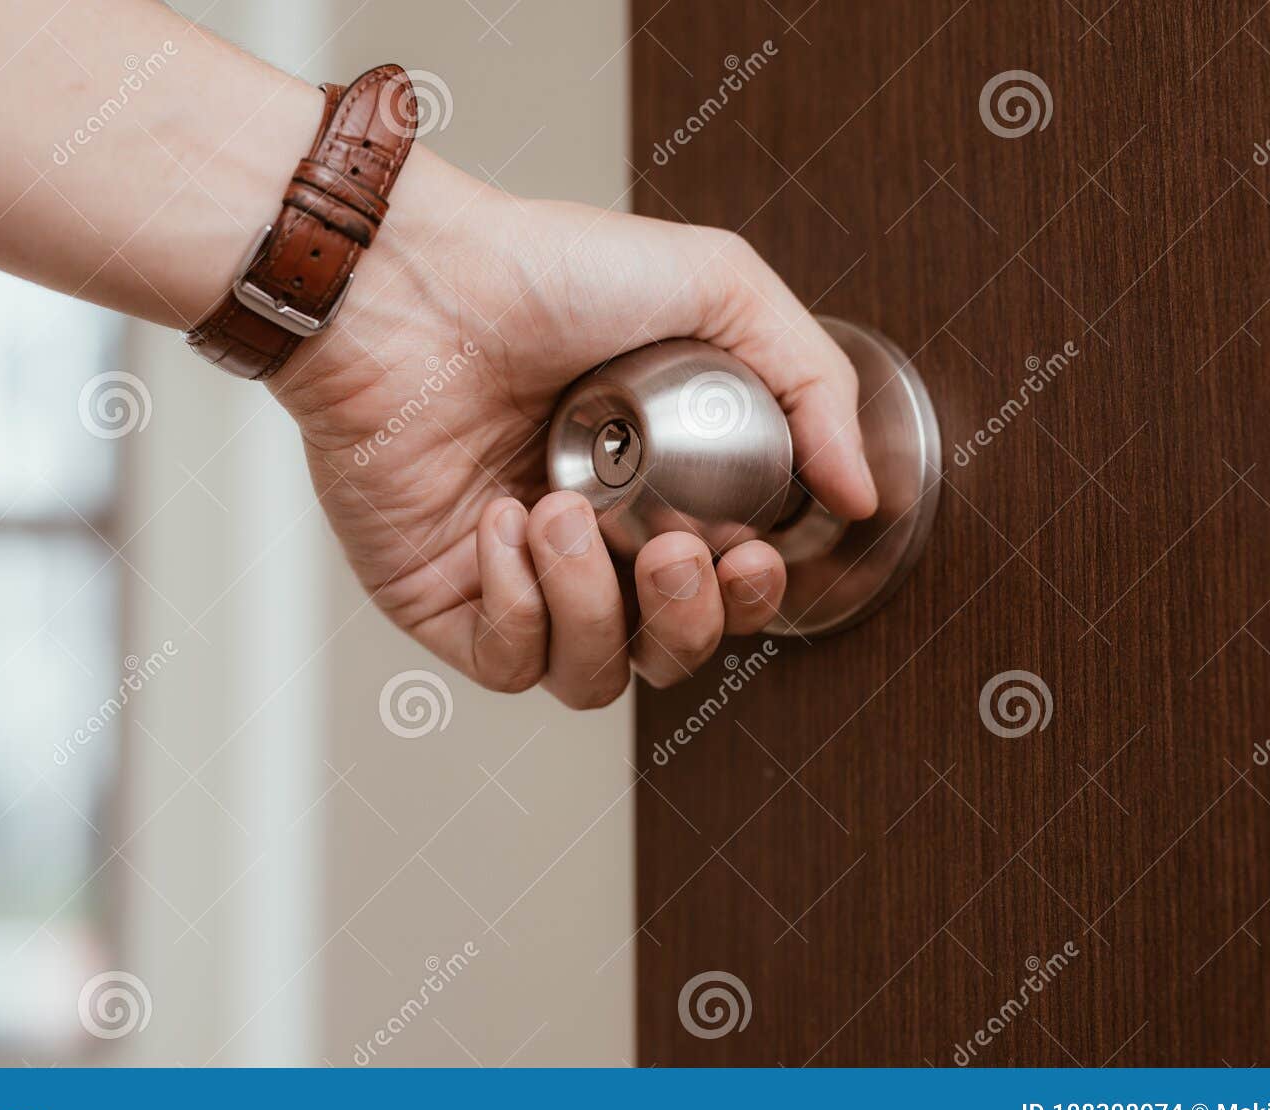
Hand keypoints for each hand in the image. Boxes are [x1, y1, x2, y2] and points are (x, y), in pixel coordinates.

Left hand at [274, 149, 877, 708]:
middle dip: (687, 620)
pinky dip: (518, 604)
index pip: (724, 591)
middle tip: (668, 551)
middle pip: (668, 653)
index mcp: (654, 489)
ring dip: (594, 608)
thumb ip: (812, 383)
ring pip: (593, 677)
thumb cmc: (545, 272)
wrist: (410, 282)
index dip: (751, 599)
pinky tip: (502, 521)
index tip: (751, 556)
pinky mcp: (443, 603)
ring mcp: (514, 580)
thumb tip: (859, 494)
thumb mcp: (719, 288)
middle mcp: (589, 544)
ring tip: (562, 511)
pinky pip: (509, 663)